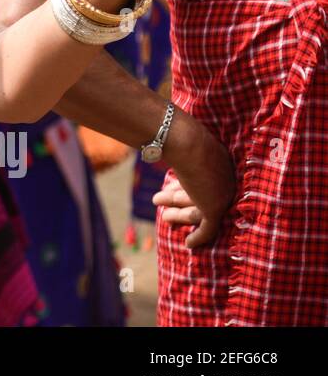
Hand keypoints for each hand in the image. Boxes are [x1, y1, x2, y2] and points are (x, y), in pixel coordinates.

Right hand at [152, 118, 234, 248]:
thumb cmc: (178, 136)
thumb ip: (171, 140)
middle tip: (159, 199)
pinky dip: (198, 237)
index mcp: (218, 160)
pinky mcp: (215, 208)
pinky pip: (208, 229)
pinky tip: (189, 243)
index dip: (183, 184)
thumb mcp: (176, 137)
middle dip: (178, 199)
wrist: (187, 143)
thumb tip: (150, 132)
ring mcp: (222, 194)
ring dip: (180, 215)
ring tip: (163, 215)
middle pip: (199, 194)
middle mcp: (224, 179)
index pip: (202, 178)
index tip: (169, 187)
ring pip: (199, 211)